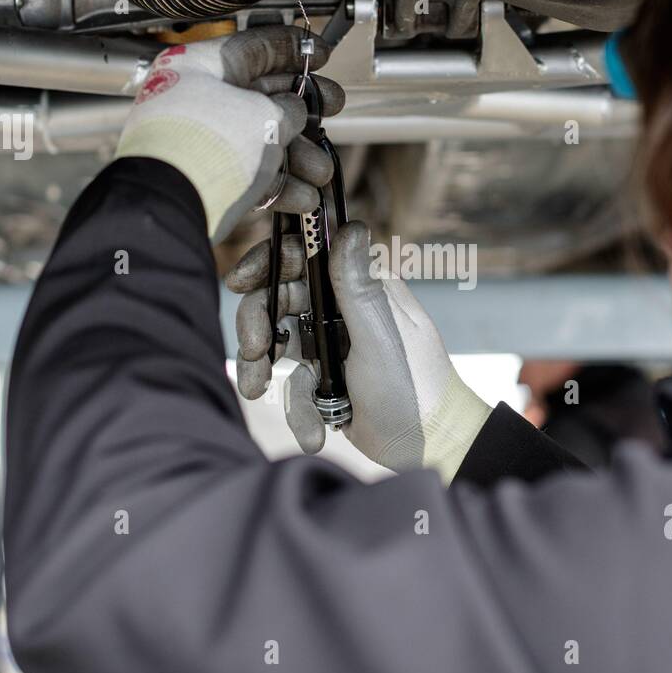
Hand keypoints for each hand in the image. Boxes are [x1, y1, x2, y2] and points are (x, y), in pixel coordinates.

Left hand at [115, 25, 343, 242]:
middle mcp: (197, 99)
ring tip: (322, 171)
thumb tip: (296, 111)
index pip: (255, 46)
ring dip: (299, 156)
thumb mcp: (266, 115)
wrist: (172, 205)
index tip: (321, 55)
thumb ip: (290, 107)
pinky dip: (279, 185)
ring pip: (261, 140)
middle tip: (333, 108)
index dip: (294, 49)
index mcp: (202, 66)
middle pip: (263, 95)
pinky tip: (305, 197)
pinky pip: (250, 172)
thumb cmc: (211, 147)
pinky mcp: (207, 175)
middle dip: (306, 109)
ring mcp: (201, 138)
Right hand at [226, 220, 492, 481]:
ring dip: (263, 369)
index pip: (306, 257)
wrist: (429, 448)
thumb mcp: (381, 336)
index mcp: (362, 286)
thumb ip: (358, 285)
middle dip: (258, 324)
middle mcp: (343, 309)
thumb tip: (349, 224)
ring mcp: (331, 343)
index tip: (242, 281)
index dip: (269, 263)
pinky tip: (314, 432)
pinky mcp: (325, 377)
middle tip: (254, 351)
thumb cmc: (414, 387)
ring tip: (257, 391)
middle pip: (279, 298)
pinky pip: (293, 383)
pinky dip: (298, 408)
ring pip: (277, 341)